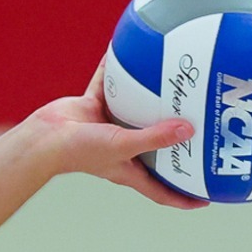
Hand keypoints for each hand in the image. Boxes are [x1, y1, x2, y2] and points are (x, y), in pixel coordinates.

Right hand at [21, 66, 206, 210]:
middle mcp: (123, 150)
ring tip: (175, 90)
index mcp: (130, 171)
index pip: (163, 192)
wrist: (44, 137)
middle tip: (201, 133)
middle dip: (176, 144)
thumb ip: (155, 137)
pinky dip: (118, 71)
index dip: (184, 197)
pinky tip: (131, 53)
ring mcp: (108, 129)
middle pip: (155, 150)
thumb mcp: (123, 145)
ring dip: (152, 103)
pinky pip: (111, 86)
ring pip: (137, 115)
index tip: (207, 198)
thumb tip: (188, 129)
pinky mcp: (94, 108)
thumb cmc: (80, 151)